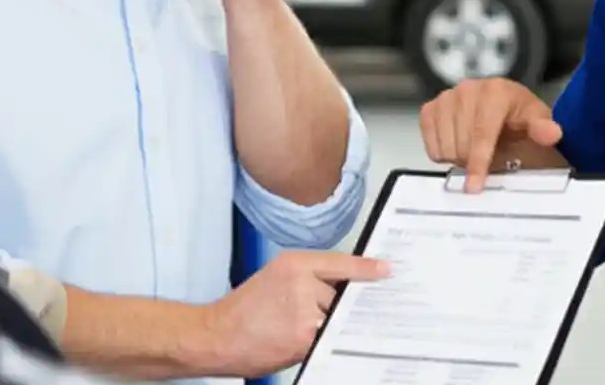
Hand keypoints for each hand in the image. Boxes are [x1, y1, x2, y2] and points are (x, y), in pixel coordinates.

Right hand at [204, 250, 390, 376]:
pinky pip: (326, 338)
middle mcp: (302, 282)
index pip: (341, 262)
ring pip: (335, 317)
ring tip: (294, 328)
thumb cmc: (245, 310)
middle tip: (319, 313)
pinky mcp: (304, 336)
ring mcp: (305, 310)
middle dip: (337, 306)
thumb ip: (308, 278)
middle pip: (343, 294)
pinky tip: (295, 340)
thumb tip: (343, 287)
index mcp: (294, 263)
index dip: (366, 268)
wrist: (218, 335)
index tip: (386, 270)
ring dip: (327, 326)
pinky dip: (320, 341)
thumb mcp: (276, 278)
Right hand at [420, 78, 563, 192]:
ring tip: (474, 151)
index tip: (475, 186)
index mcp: (495, 91)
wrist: (504, 109)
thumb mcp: (537, 123)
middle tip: (489, 160)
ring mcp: (447, 97)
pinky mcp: (431, 107)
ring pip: (445, 145)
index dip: (478, 162)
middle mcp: (468, 89)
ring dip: (458, 157)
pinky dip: (442, 151)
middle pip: (461, 143)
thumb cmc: (520, 119)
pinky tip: (458, 145)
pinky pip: (430, 142)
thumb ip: (543, 129)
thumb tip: (552, 133)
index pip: (482, 132)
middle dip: (473, 161)